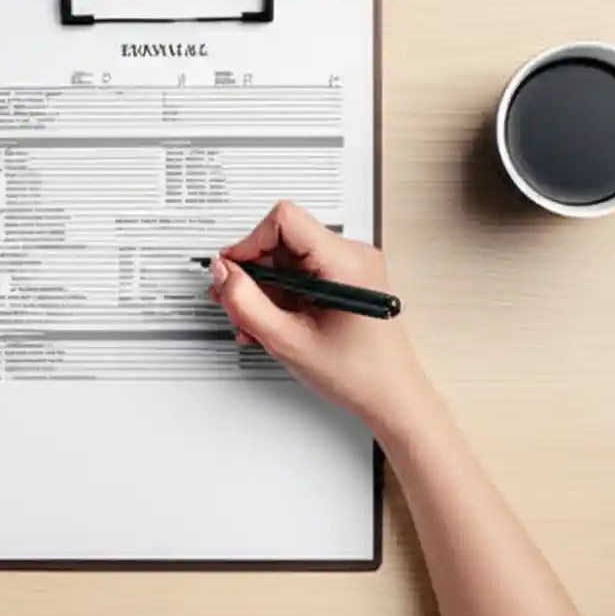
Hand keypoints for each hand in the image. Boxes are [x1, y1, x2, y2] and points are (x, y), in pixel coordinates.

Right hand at [211, 201, 423, 427]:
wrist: (391, 396)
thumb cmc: (359, 374)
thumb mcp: (289, 341)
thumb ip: (247, 303)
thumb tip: (223, 273)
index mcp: (346, 262)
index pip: (285, 220)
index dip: (250, 243)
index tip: (232, 270)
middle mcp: (353, 256)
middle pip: (284, 239)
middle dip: (253, 272)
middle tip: (234, 301)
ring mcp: (351, 267)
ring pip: (289, 259)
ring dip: (264, 289)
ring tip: (253, 322)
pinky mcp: (346, 279)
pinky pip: (302, 274)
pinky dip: (280, 296)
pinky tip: (272, 323)